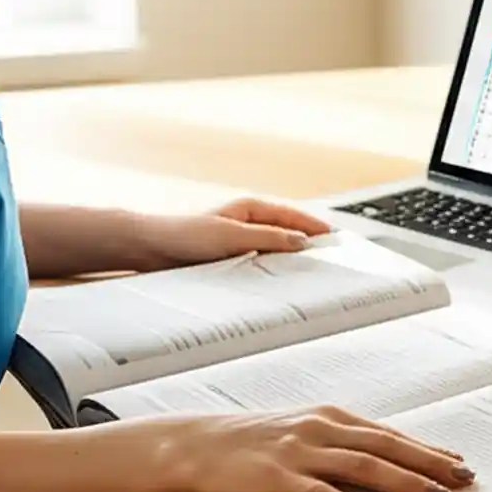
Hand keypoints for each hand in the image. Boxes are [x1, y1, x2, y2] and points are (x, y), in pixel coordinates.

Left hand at [143, 198, 333, 269]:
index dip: (318, 227)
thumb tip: (302, 240)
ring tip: (315, 274)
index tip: (340, 240)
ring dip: (294, 258)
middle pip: (290, 231)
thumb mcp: (232, 236)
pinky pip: (262, 261)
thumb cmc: (185, 235)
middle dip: (312, 243)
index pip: (295, 216)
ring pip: (277, 248)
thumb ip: (268, 237)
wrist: (151, 248)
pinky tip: (282, 284)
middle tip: (336, 259)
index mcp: (252, 208)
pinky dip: (276, 269)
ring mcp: (241, 239)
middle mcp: (249, 221)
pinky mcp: (231, 256)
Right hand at [157, 405, 473, 491]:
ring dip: (405, 482)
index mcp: (328, 417)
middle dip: (429, 462)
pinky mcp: (279, 478)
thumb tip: (380, 458)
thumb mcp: (299, 432)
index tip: (458, 461)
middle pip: (386, 446)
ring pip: (364, 466)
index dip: (426, 448)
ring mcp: (299, 452)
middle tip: (465, 477)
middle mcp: (320, 429)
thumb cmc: (250, 443)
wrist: (195, 446)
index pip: (388, 434)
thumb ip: (338, 442)